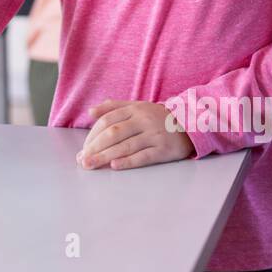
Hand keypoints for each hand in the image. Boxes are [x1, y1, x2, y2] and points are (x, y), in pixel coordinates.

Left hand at [77, 100, 194, 170]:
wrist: (190, 123)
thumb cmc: (157, 117)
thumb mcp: (137, 106)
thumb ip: (114, 107)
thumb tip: (90, 112)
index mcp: (135, 109)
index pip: (107, 121)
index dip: (92, 135)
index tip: (82, 149)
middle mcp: (143, 120)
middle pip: (113, 133)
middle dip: (95, 147)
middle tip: (82, 160)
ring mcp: (154, 134)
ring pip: (125, 146)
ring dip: (105, 156)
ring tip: (91, 165)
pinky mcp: (164, 149)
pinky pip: (143, 156)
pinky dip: (128, 161)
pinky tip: (115, 166)